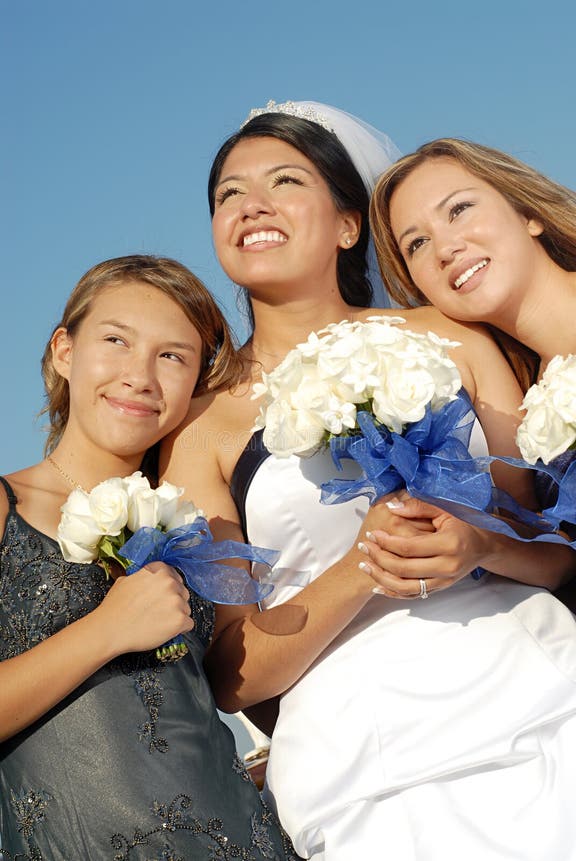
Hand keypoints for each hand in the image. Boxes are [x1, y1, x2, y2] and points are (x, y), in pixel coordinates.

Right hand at [94, 561, 193, 655]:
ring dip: (176, 615)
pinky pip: (188, 624)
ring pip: (186, 608)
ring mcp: (176, 601)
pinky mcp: (180, 620)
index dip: (168, 587)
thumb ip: (143, 576)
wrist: (110, 630)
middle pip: (182, 592)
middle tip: (158, 611)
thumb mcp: (125, 581)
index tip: (162, 596)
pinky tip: (164, 630)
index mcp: (159, 571)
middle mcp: (170, 583)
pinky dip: (179, 629)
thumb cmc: (115, 607)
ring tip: (158, 622)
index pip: (174, 576)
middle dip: (173, 602)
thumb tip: (149, 579)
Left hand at [357, 496, 488, 598]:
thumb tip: (392, 507)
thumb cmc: (464, 524)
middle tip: (363, 547)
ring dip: (381, 578)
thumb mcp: (445, 511)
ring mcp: (444, 581)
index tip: (372, 534)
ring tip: (364, 565)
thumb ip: (418, 507)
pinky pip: (413, 596)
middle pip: (403, 569)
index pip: (409, 547)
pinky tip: (377, 585)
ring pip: (405, 588)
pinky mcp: (440, 589)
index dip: (386, 542)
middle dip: (378, 558)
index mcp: (448, 544)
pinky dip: (393, 592)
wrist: (483, 546)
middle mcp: (447, 567)